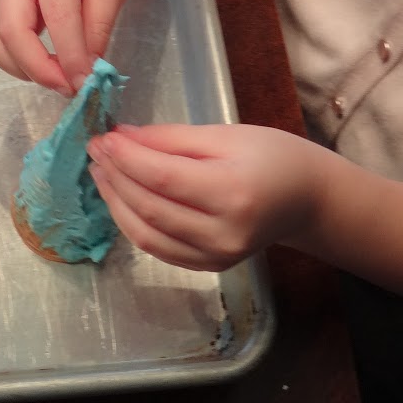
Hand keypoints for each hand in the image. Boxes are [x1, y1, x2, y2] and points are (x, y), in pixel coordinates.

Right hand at [0, 0, 140, 94]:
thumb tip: (83, 74)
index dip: (69, 59)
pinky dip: (15, 58)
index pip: (55, 18)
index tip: (86, 85)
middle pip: (11, 32)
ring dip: (22, 68)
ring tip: (58, 77)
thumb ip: (98, 27)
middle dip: (39, 69)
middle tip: (69, 88)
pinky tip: (44, 63)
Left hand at [86, 123, 332, 270]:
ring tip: (102, 172)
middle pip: (150, 208)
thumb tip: (121, 137)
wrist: (307, 199)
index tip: (103, 137)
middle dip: (115, 177)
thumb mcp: (224, 135)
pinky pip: (159, 248)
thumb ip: (171, 139)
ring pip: (147, 235)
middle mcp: (223, 233)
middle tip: (96, 150)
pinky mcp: (209, 267)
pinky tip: (122, 197)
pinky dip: (133, 223)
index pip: (162, 178)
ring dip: (116, 202)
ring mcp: (216, 257)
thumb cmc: (272, 156)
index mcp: (232, 193)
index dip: (125, 158)